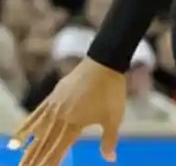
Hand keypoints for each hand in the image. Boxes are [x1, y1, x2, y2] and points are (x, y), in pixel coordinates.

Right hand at [10, 57, 124, 164]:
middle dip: (34, 159)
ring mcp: (54, 107)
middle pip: (44, 143)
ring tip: (20, 160)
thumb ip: (109, 140)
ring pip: (37, 132)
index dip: (49, 162)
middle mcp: (60, 118)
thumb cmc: (111, 92)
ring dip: (28, 148)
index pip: (58, 149)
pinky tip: (17, 136)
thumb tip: (110, 159)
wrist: (103, 65)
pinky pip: (36, 115)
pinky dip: (26, 127)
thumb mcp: (114, 118)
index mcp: (74, 125)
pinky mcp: (52, 97)